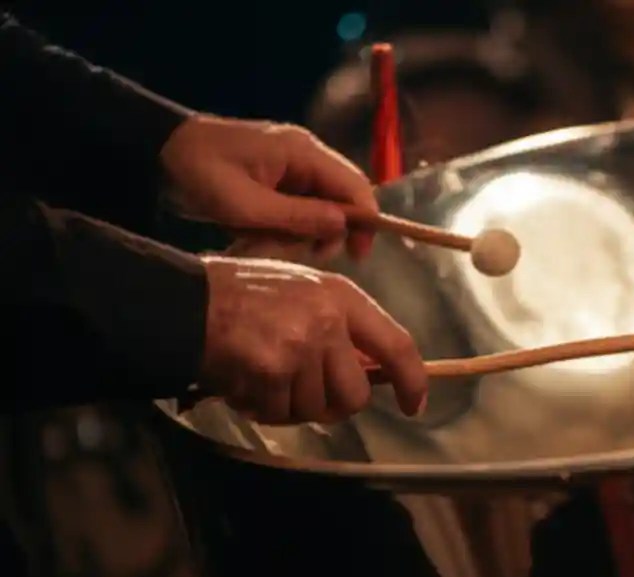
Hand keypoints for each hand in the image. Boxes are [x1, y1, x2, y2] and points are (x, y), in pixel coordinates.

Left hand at [160, 115, 377, 262]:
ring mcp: (290, 165)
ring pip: (319, 206)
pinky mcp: (275, 177)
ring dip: (301, 232)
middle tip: (302, 254)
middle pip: (341, 198)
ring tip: (266, 244)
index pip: (355, 186)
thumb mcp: (246, 205)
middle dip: (326, 230)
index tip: (357, 255)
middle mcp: (304, 154)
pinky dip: (284, 226)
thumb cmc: (198, 174)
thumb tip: (345, 225)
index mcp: (303, 152)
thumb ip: (298, 216)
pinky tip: (259, 235)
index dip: (365, 221)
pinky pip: (297, 206)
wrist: (155, 151)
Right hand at [199, 257, 426, 424]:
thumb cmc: (242, 295)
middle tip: (301, 389)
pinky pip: (280, 413)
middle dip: (330, 403)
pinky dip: (261, 407)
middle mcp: (328, 321)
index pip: (397, 346)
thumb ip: (342, 329)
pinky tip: (245, 382)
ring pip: (316, 409)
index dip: (412, 381)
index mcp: (343, 297)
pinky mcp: (273, 372)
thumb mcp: (303, 292)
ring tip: (265, 377)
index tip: (415, 405)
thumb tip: (375, 373)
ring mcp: (301, 347)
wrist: (183, 301)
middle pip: (355, 395)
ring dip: (290, 405)